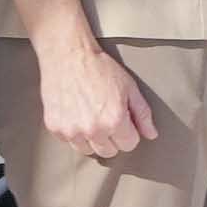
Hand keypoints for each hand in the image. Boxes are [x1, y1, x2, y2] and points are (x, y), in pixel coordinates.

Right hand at [32, 37, 157, 160]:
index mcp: (114, 120)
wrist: (68, 55)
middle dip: (111, 138)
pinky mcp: (55, 127)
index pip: (129, 145)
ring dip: (91, 139)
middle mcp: (93, 130)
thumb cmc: (100, 68)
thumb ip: (143, 114)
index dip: (128, 132)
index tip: (122, 120)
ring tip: (89, 117)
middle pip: (109, 152)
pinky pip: (69, 142)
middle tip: (106, 118)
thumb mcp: (129, 87)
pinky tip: (75, 114)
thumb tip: (151, 134)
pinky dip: (74, 133)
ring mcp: (71, 130)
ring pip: (88, 150)